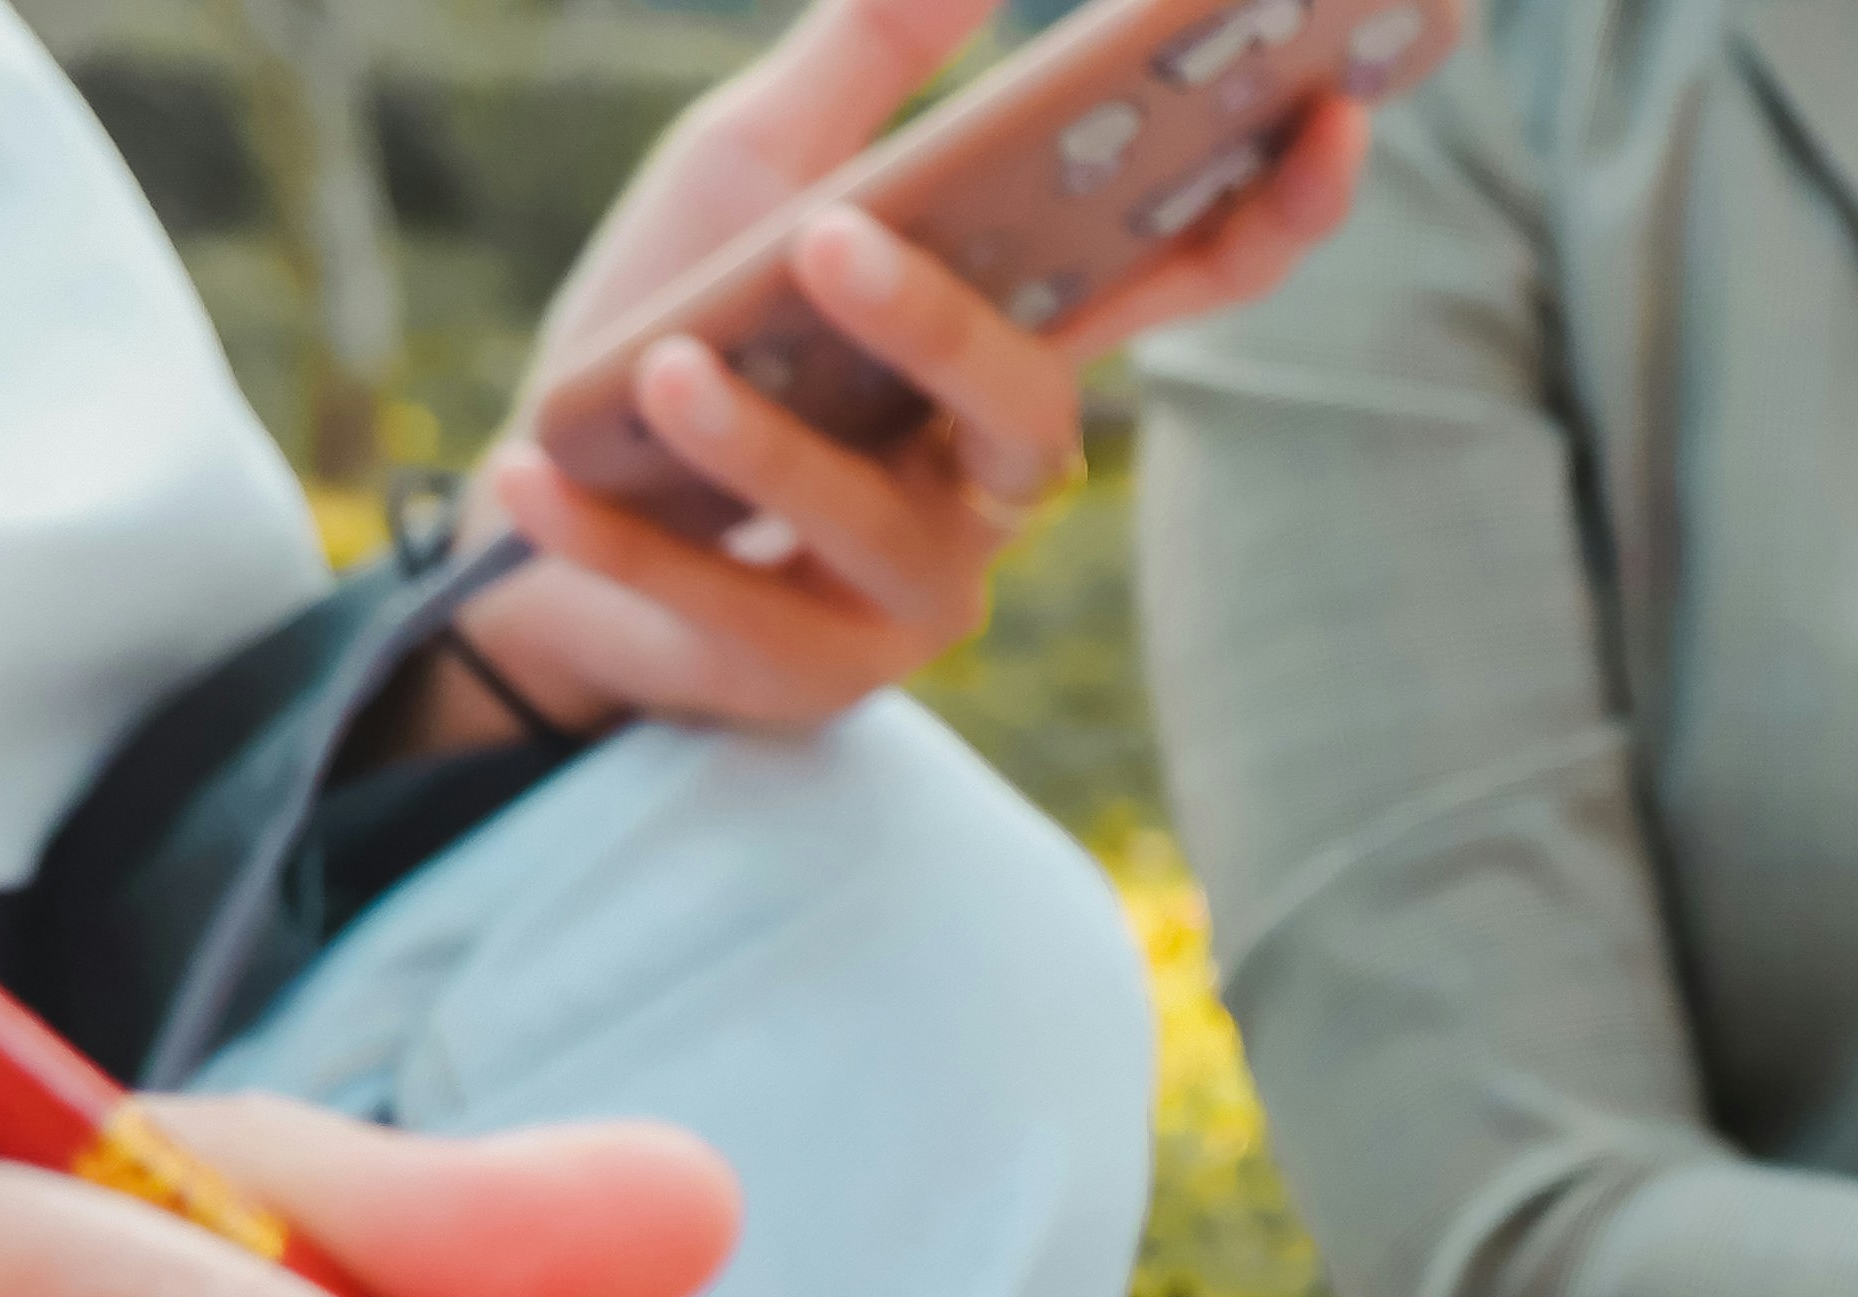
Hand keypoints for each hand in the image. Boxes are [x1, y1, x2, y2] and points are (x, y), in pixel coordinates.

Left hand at [455, 0, 1369, 741]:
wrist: (537, 529)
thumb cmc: (679, 330)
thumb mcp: (753, 175)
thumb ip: (863, 61)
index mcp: (1012, 339)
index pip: (1182, 281)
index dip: (1273, 210)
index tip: (1328, 111)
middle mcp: (987, 474)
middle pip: (1033, 414)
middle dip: (945, 333)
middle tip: (837, 240)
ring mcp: (910, 589)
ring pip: (877, 527)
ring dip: (760, 450)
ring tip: (662, 365)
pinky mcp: (802, 674)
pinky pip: (719, 611)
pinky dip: (615, 540)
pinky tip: (529, 471)